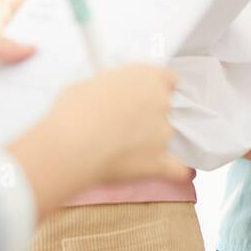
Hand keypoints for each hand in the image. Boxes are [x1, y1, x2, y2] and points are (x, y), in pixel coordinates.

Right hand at [8, 64, 188, 220]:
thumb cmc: (73, 109)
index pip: (167, 79)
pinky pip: (178, 169)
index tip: (142, 96)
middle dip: (150, 114)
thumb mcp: (89, 85)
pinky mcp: (159, 162)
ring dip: (153, 141)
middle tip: (124, 124)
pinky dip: (177, 172)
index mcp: (146, 77)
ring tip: (126, 151)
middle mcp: (161, 102)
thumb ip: (109, 90)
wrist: (72, 145)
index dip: (155, 88)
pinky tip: (176, 173)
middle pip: (166, 107)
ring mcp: (163, 133)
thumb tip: (107, 98)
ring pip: (166, 136)